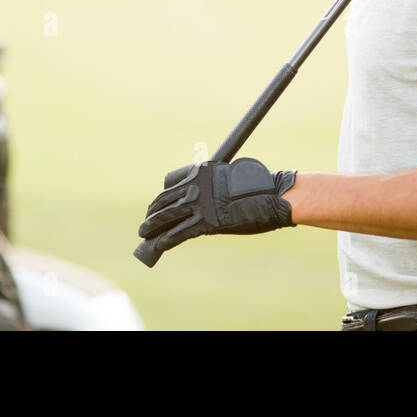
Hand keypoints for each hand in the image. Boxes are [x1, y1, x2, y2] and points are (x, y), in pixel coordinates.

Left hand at [137, 158, 296, 257]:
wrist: (273, 196)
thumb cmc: (259, 187)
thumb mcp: (230, 179)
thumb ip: (213, 187)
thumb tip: (206, 198)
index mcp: (200, 171)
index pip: (170, 181)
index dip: (164, 195)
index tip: (160, 204)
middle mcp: (196, 185)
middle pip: (164, 200)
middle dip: (153, 213)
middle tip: (146, 223)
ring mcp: (200, 204)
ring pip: (167, 217)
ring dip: (152, 227)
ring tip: (144, 234)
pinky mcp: (206, 223)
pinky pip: (180, 233)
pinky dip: (167, 240)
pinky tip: (159, 245)